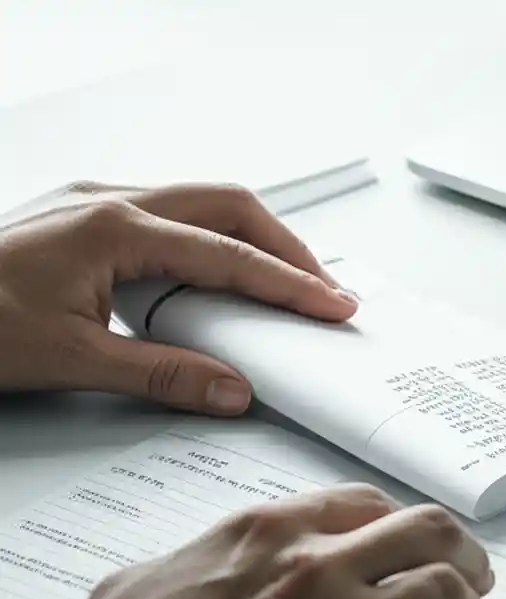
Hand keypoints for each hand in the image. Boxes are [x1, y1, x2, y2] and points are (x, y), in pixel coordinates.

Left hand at [0, 182, 357, 414]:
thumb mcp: (71, 360)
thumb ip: (163, 374)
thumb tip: (232, 389)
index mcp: (115, 229)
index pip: (228, 255)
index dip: (290, 283)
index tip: (334, 305)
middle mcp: (110, 201)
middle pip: (230, 205)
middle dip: (286, 245)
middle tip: (324, 288)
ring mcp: (95, 202)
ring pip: (201, 201)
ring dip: (251, 238)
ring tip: (284, 279)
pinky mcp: (83, 215)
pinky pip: (169, 214)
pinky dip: (211, 239)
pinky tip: (215, 272)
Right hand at [0, 484, 493, 598]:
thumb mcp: (147, 580)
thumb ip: (202, 558)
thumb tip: (212, 569)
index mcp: (266, 532)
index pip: (362, 502)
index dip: (398, 520)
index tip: (410, 537)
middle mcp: (314, 566)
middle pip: (426, 531)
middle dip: (460, 550)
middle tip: (473, 572)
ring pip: (445, 592)